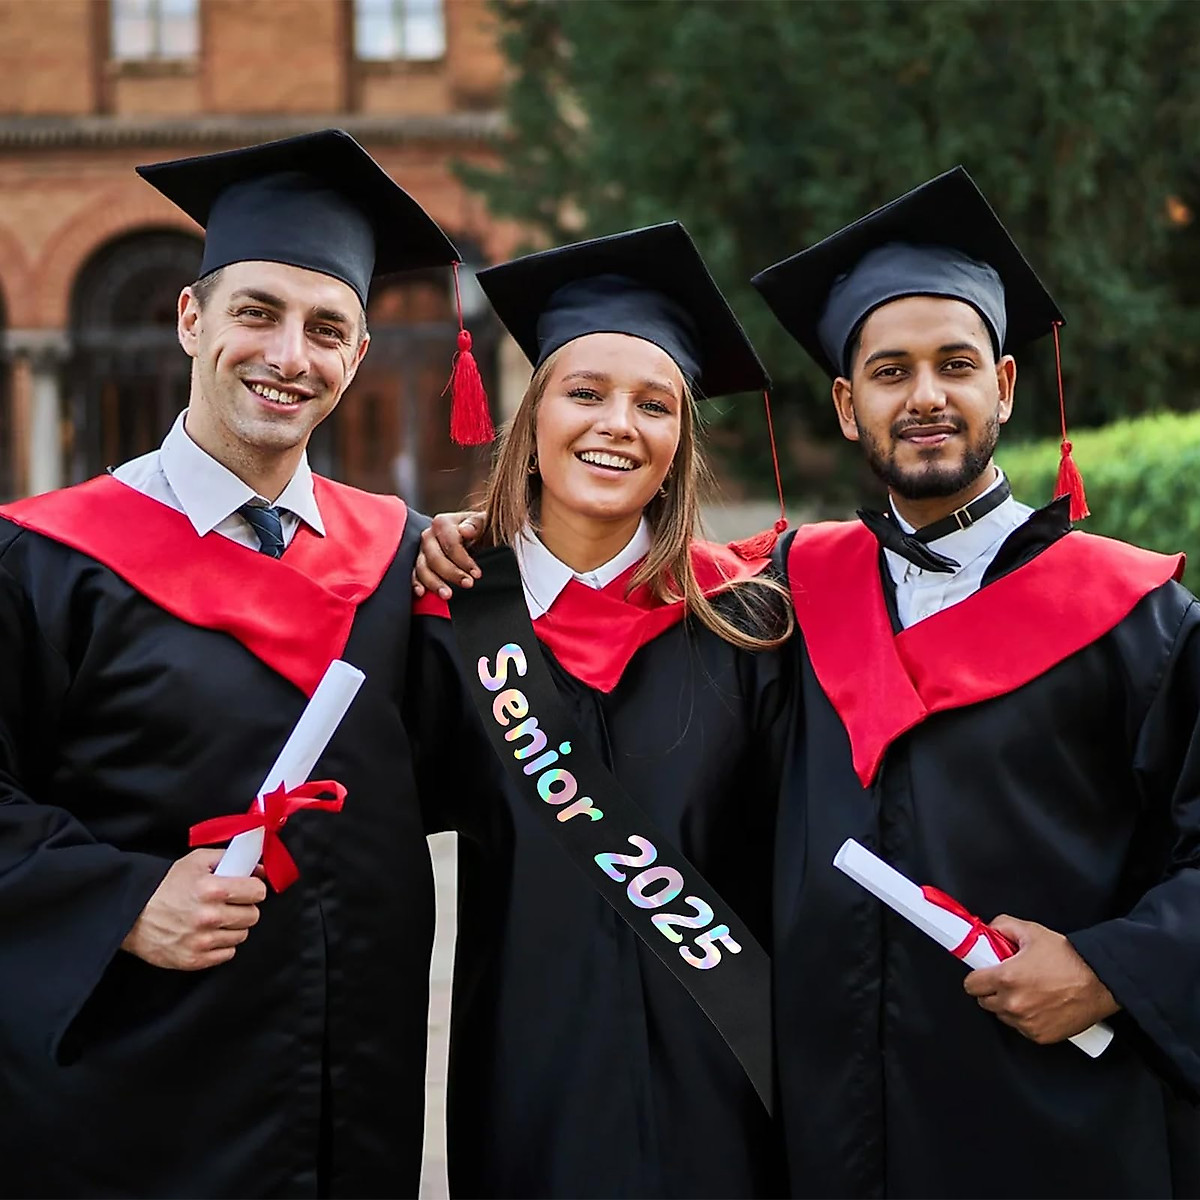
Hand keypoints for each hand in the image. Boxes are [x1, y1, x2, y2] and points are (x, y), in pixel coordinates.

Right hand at [120, 849, 266, 970]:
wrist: (132, 913)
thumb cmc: (166, 885)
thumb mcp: (197, 861)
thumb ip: (231, 859)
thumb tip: (260, 870)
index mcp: (213, 889)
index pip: (258, 892)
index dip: (254, 889)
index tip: (247, 889)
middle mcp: (209, 916)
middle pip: (253, 915)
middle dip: (245, 908)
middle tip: (231, 904)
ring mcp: (202, 941)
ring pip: (241, 935)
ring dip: (233, 927)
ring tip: (217, 919)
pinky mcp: (194, 960)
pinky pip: (227, 954)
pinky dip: (222, 945)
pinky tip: (209, 934)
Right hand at [412, 511, 485, 598]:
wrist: (475, 536)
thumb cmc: (480, 529)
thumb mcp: (483, 523)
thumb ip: (475, 524)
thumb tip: (465, 531)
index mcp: (442, 523)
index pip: (450, 544)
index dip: (463, 560)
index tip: (476, 574)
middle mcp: (428, 536)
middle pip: (435, 557)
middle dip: (451, 573)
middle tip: (468, 584)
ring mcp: (422, 551)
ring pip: (422, 568)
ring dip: (434, 583)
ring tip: (447, 595)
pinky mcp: (419, 565)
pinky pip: (414, 575)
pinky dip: (416, 584)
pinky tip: (421, 593)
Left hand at [963, 914, 1119, 1043]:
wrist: (1100, 981)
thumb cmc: (1070, 958)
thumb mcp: (1032, 932)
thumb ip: (1003, 926)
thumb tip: (989, 930)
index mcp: (1006, 978)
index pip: (971, 985)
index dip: (977, 976)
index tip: (984, 973)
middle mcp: (1013, 1004)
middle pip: (984, 1001)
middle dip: (992, 990)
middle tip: (1007, 980)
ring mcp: (1026, 1023)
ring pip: (1002, 1016)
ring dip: (1008, 1005)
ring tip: (1027, 991)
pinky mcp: (1040, 1036)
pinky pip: (1021, 1028)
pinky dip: (1025, 1019)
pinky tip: (1039, 1004)